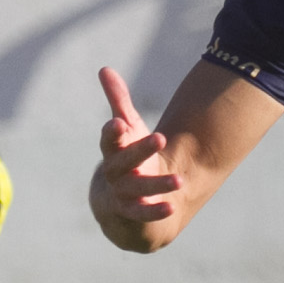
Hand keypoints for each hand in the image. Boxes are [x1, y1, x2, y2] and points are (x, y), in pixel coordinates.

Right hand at [91, 67, 180, 248]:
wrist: (116, 200)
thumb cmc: (125, 155)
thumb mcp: (125, 128)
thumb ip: (117, 100)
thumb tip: (105, 68)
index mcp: (112, 149)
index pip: (108, 138)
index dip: (112, 131)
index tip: (119, 122)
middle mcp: (114, 172)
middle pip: (123, 162)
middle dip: (140, 150)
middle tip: (160, 138)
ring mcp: (121, 194)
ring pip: (136, 190)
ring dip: (156, 185)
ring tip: (179, 180)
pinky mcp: (130, 213)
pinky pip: (141, 214)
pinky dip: (154, 211)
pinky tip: (172, 207)